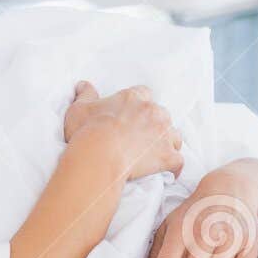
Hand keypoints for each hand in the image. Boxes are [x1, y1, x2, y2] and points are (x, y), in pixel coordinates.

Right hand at [63, 81, 183, 181]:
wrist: (99, 155)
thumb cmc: (88, 131)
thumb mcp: (79, 109)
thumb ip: (85, 94)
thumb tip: (83, 85)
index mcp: (134, 98)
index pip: (144, 94)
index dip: (139, 104)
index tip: (131, 114)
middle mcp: (154, 111)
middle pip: (161, 115)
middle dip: (154, 124)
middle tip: (140, 136)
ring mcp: (163, 134)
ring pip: (174, 136)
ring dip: (167, 143)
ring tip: (155, 154)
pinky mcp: (168, 155)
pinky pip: (178, 161)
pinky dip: (174, 167)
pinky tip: (168, 173)